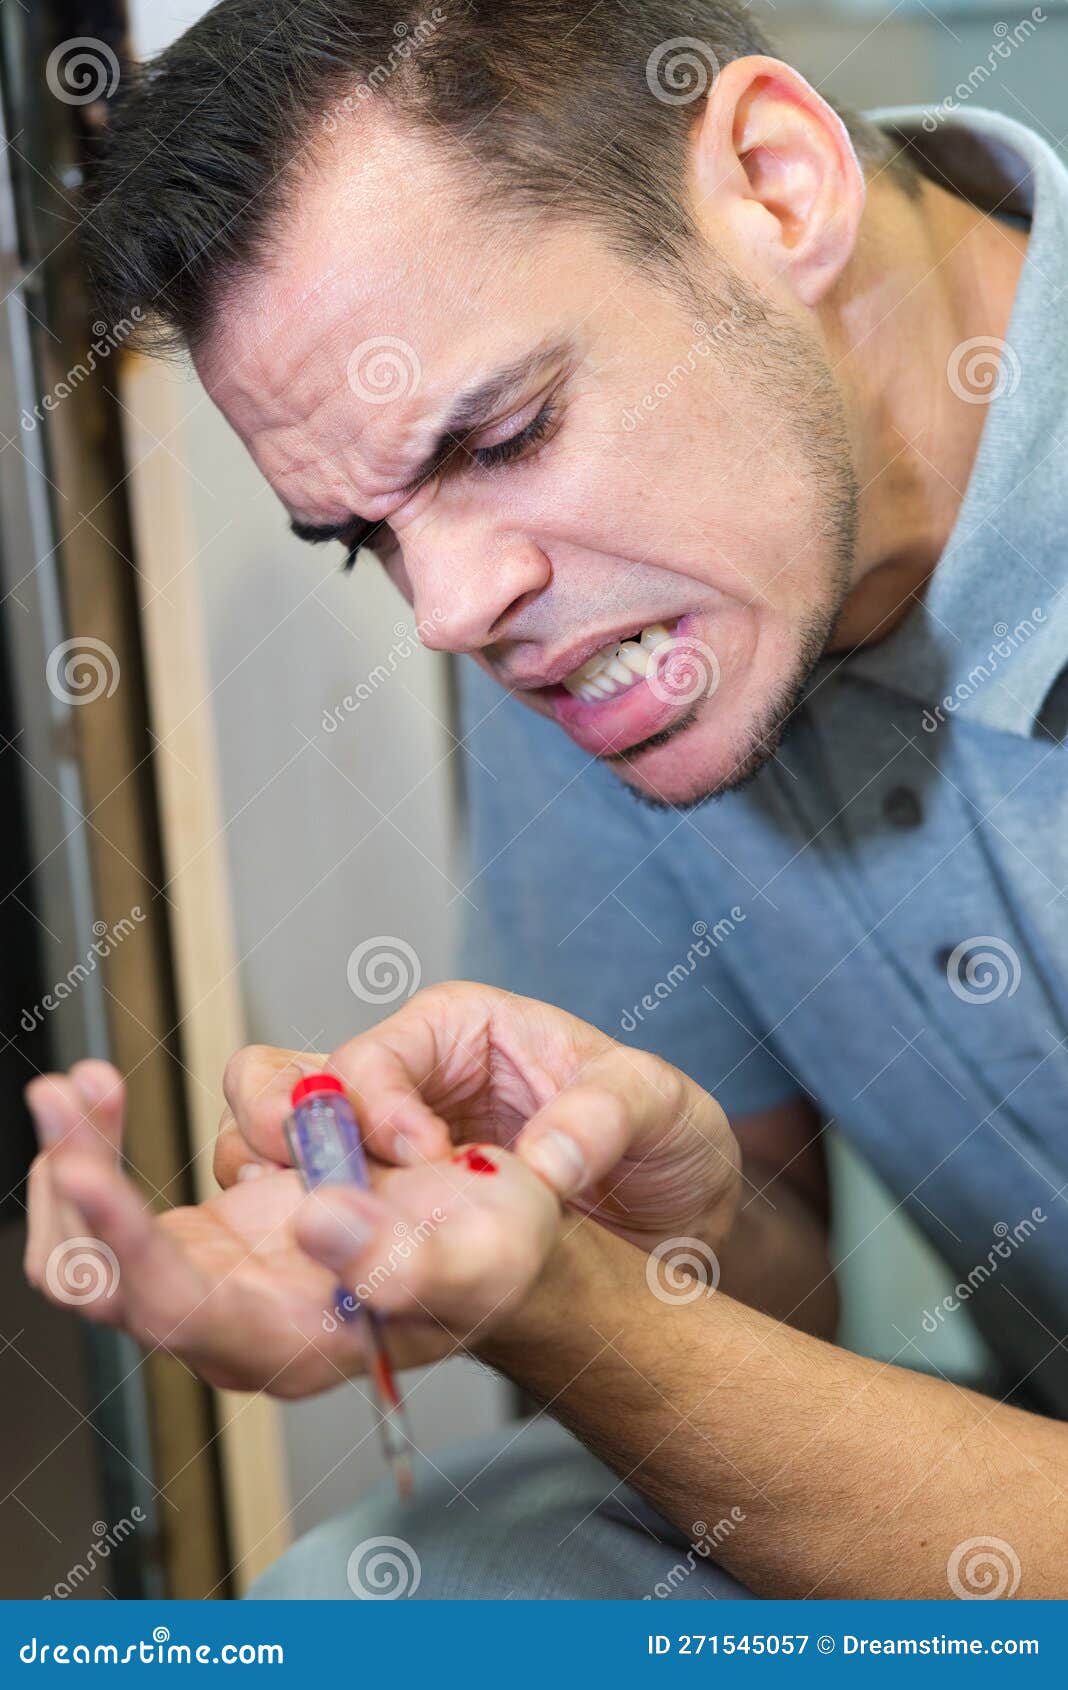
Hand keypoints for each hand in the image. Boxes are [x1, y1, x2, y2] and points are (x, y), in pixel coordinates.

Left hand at [23, 1061, 559, 1398]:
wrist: (485, 1242)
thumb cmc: (490, 1256)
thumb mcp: (483, 1254)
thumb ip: (403, 1259)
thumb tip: (316, 1221)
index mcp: (289, 1346)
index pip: (171, 1306)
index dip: (118, 1241)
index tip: (83, 1167)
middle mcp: (228, 1325)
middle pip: (93, 1280)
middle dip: (71, 1177)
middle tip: (67, 1089)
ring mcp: (204, 1280)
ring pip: (83, 1241)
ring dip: (72, 1153)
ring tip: (82, 1081)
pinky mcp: (199, 1237)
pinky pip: (110, 1201)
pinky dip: (98, 1142)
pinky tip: (104, 1092)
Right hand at [217, 982, 741, 1253]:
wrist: (669, 1232)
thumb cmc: (661, 1145)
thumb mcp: (664, 1108)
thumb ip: (608, 1112)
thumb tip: (546, 1158)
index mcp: (456, 1031)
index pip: (376, 1055)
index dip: (380, 1107)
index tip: (425, 1162)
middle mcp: (402, 1085)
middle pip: (287, 1086)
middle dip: (282, 1132)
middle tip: (315, 1195)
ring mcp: (376, 1158)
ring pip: (268, 1153)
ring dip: (276, 1197)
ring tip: (322, 1245)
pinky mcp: (376, 1224)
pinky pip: (301, 1226)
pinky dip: (296, 1252)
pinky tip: (334, 1281)